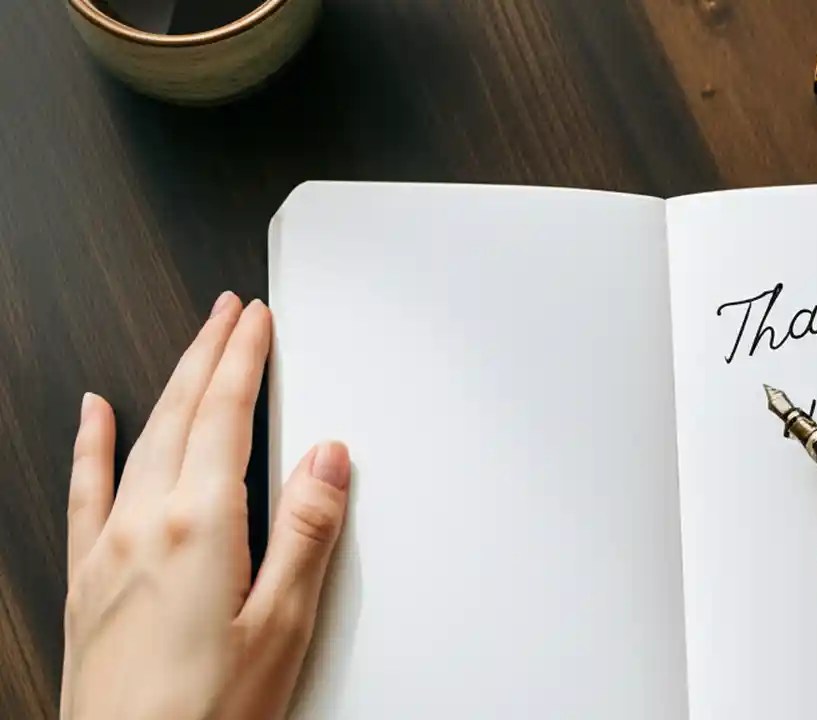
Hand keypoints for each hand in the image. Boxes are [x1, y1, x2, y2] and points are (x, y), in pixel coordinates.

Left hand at [61, 293, 350, 719]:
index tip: (257, 320)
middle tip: (230, 312)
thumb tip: (326, 458)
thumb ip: (305, 533)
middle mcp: (144, 526)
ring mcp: (108, 549)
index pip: (227, 416)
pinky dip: (91, 443)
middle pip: (182, 412)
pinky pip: (86, 488)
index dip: (245, 359)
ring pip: (140, 439)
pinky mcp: (87, 578)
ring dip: (171, 383)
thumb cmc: (206, 716)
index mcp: (199, 528)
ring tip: (193, 346)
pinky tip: (94, 414)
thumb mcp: (282, 626)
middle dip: (210, 352)